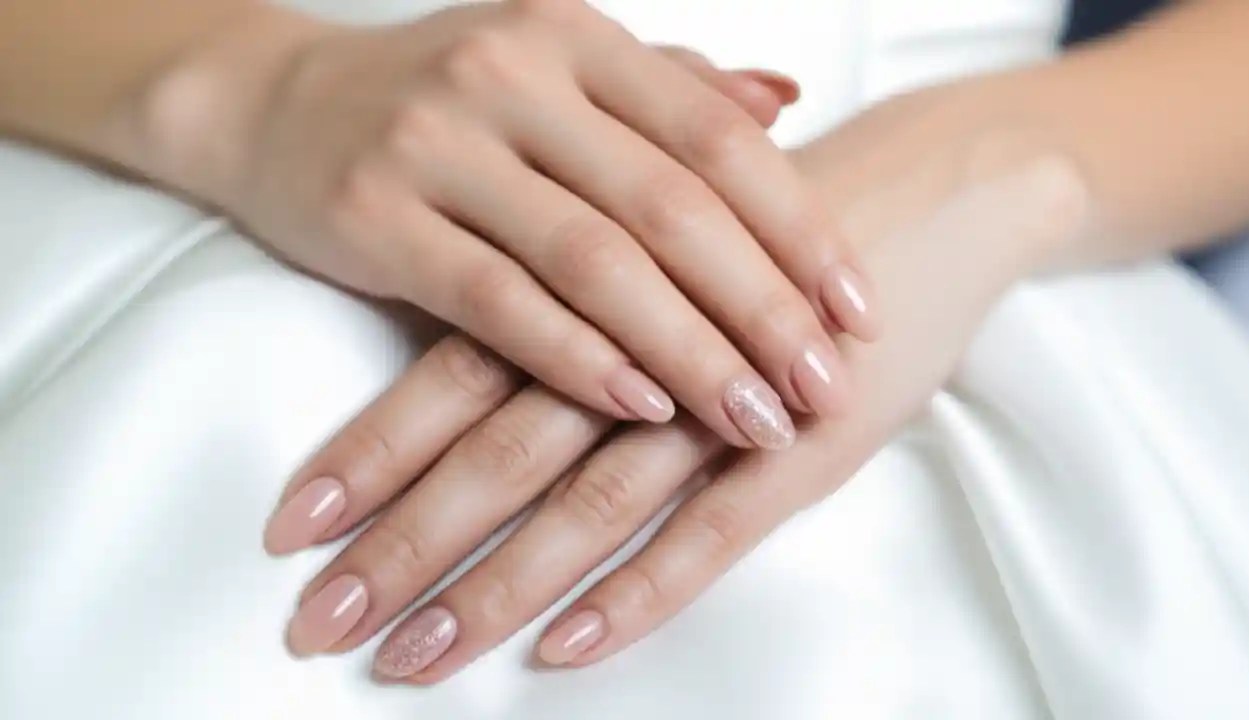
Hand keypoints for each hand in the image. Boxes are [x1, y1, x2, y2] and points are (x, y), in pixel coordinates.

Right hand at [132, 0, 879, 449]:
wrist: (279, 102)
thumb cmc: (446, 97)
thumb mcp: (560, 67)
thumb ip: (671, 88)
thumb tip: (786, 105)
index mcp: (578, 38)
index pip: (716, 139)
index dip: (797, 228)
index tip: (857, 309)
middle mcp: (515, 75)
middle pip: (669, 206)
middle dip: (760, 308)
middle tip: (823, 388)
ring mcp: (438, 143)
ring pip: (590, 260)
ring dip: (684, 351)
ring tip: (752, 420)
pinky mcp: (373, 216)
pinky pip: (493, 300)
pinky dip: (573, 358)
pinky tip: (639, 407)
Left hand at [270, 80, 1087, 676]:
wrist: (928, 192)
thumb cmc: (771, 224)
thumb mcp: (659, 236)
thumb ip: (565, 291)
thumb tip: (457, 359)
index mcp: (589, 289)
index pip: (449, 375)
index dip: (366, 454)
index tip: (289, 529)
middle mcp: (636, 346)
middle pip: (493, 453)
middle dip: (401, 545)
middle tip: (320, 622)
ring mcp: (720, 401)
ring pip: (584, 503)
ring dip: (494, 589)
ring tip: (414, 657)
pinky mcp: (800, 449)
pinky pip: (705, 534)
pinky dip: (634, 593)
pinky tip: (565, 649)